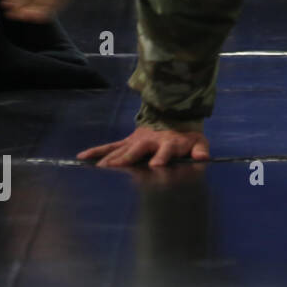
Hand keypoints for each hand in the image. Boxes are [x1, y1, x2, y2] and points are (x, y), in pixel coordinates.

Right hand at [78, 126, 210, 167]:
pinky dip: (97, 151)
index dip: (161, 157)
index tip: (156, 165)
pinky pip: (110, 147)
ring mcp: (136, 141)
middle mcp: (150, 142)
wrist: (175, 117)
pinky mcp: (128, 142)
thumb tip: (203, 158)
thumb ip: (200, 151)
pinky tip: (83, 157)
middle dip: (127, 158)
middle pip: (137, 150)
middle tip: (115, 167)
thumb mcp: (199, 142)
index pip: (166, 151)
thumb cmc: (188, 137)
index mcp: (169, 143)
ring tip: (99, 168)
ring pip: (121, 150)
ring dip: (110, 158)